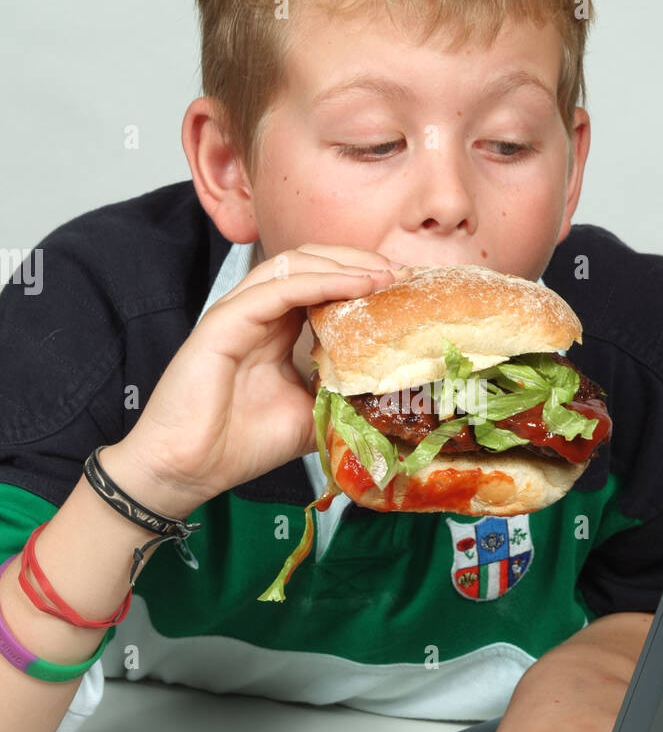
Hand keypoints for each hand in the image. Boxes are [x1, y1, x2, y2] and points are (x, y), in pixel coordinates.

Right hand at [117, 245, 411, 509]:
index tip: (406, 292)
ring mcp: (238, 313)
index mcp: (274, 329)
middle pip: (312, 263)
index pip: (322, 285)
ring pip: (295, 264)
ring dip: (345, 264)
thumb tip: (389, 394)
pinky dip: (320, 281)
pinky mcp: (223, 322)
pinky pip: (277, 289)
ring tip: (386, 274)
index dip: (363, 281)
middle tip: (404, 275)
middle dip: (361, 262)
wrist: (188, 470)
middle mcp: (256, 313)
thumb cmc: (238, 445)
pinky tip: (357, 284)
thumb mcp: (310, 416)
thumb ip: (340, 395)